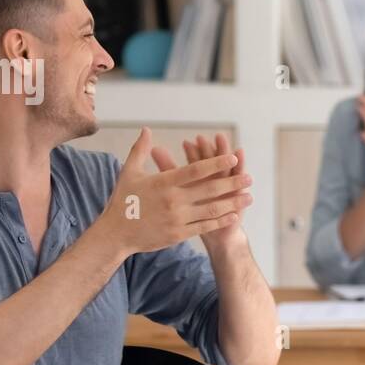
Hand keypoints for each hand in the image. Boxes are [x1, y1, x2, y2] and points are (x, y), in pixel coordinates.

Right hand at [98, 128, 247, 254]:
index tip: (233, 158)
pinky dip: (221, 221)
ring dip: (232, 203)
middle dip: (232, 183)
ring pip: (211, 210)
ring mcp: (177, 219)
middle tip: (250, 177)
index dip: (216, 163)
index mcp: (163, 183)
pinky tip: (234, 216)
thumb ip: (140, 150)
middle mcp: (172, 201)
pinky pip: (205, 227)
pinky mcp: (178, 234)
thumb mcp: (129, 173)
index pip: (195, 170)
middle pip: (209, 190)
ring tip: (249, 197)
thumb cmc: (122, 201)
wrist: (115, 234)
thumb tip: (147, 130)